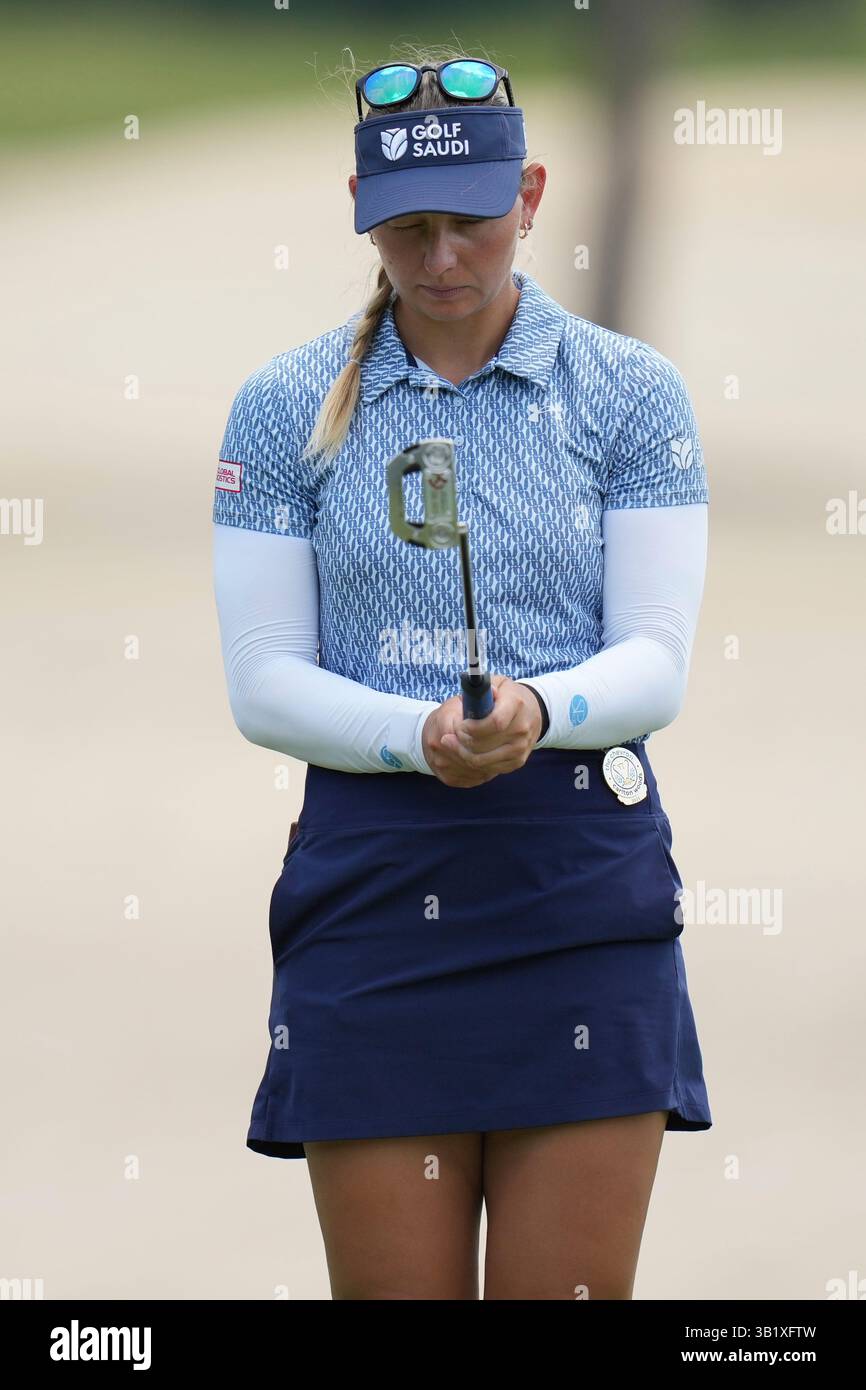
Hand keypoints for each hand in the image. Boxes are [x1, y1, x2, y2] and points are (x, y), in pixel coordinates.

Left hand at [422, 675, 542, 787]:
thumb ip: (483, 688)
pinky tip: (466, 753)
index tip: (459, 725)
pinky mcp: (518, 761)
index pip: (494, 722)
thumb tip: (470, 699)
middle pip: (484, 744)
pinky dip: (474, 763)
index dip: (472, 727)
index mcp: (516, 704)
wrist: (534, 711)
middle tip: (448, 737)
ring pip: (483, 760)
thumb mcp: (498, 684)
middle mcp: (522, 728)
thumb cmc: (509, 696)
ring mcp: (521, 747)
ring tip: (452, 744)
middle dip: (461, 742)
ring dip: (463, 754)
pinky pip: (490, 768)